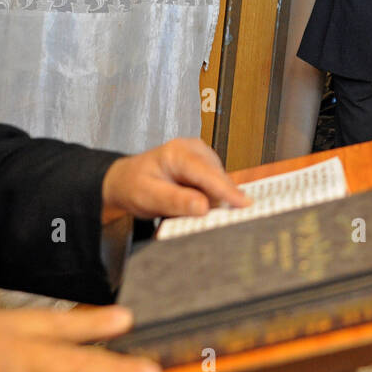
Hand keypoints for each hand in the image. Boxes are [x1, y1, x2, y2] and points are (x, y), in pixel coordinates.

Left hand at [101, 138, 249, 221]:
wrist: (126, 180)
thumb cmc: (134, 185)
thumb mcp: (148, 196)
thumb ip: (175, 201)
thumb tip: (203, 206)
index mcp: (178, 152)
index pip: (207, 173)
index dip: (227, 190)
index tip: (244, 204)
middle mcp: (194, 149)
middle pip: (217, 178)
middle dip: (220, 200)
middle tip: (214, 222)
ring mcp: (202, 157)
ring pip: (219, 183)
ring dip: (213, 201)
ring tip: (188, 210)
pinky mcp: (206, 167)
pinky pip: (215, 186)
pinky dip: (210, 199)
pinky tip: (195, 205)